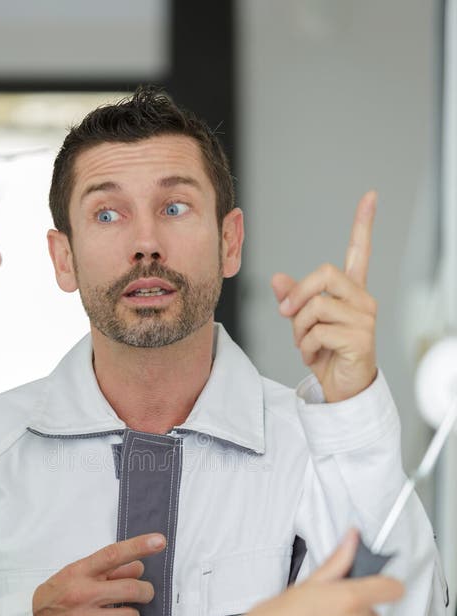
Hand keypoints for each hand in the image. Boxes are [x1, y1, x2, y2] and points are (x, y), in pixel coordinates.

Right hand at [33, 533, 165, 615]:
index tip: (158, 541)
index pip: (113, 555)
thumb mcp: (72, 577)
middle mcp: (82, 595)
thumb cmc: (51, 602)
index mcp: (77, 574)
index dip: (139, 546)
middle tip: (143, 593)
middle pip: (131, 588)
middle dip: (145, 591)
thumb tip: (138, 567)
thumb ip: (104, 571)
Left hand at [272, 191, 377, 401]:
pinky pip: (318, 332)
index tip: (370, 197)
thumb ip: (293, 299)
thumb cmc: (328, 353)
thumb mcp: (304, 323)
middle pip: (324, 273)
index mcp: (351, 292)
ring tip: (305, 344)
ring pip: (316, 307)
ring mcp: (363, 319)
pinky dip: (306, 347)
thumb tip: (277, 279)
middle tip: (286, 315)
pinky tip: (315, 357)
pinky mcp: (360, 338)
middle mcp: (362, 300)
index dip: (364, 224)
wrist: (342, 388)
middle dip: (298, 295)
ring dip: (298, 329)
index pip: (359, 251)